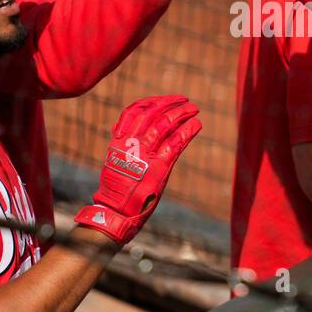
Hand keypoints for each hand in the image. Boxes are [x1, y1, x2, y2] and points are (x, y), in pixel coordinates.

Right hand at [74, 95, 201, 245]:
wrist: (115, 213)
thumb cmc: (117, 188)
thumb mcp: (115, 160)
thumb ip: (123, 144)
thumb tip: (127, 129)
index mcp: (119, 141)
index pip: (135, 111)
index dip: (151, 101)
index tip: (164, 99)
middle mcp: (131, 144)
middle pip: (152, 113)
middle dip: (170, 104)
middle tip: (184, 100)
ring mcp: (145, 155)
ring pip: (165, 124)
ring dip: (181, 113)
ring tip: (194, 109)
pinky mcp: (159, 168)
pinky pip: (176, 143)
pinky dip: (188, 131)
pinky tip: (197, 125)